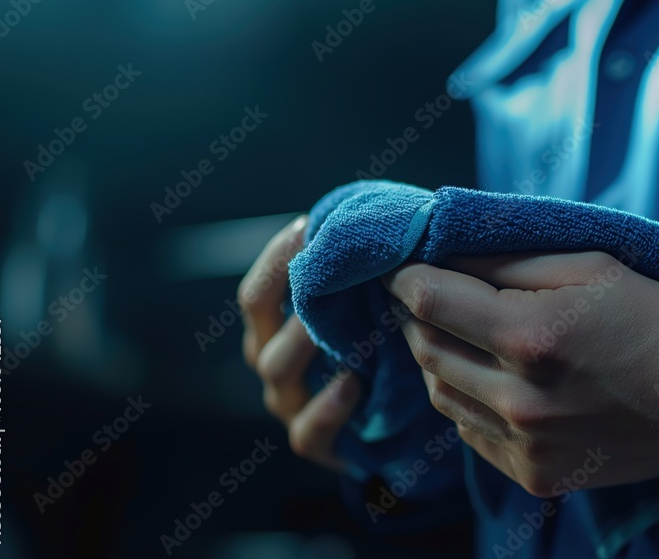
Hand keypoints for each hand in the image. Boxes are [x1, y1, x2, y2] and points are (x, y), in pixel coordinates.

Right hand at [239, 216, 360, 471]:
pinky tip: (351, 386)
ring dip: (304, 345)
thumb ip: (358, 274)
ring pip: (277, 373)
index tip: (308, 226)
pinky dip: (325, 409)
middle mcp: (275, 365)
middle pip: (261, 331)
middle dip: (291, 302)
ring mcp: (291, 405)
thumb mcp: (367, 308)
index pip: (257, 294)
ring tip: (337, 327)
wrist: (400, 419)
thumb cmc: (378, 346)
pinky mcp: (317, 443)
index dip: (276, 259)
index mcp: (277, 330)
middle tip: (325, 275)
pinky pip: (307, 431)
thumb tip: (372, 216)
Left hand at [382, 251, 658, 496]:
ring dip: (436, 359)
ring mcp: (526, 446)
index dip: (403, 278)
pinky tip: (486, 379)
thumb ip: (508, 261)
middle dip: (415, 316)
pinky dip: (466, 401)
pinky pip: (471, 433)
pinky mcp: (536, 476)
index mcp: (531, 338)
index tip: (400, 266)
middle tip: (422, 294)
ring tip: (455, 333)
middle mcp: (519, 400)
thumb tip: (446, 252)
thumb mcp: (589, 266)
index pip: (429, 301)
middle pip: (426, 350)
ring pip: (441, 396)